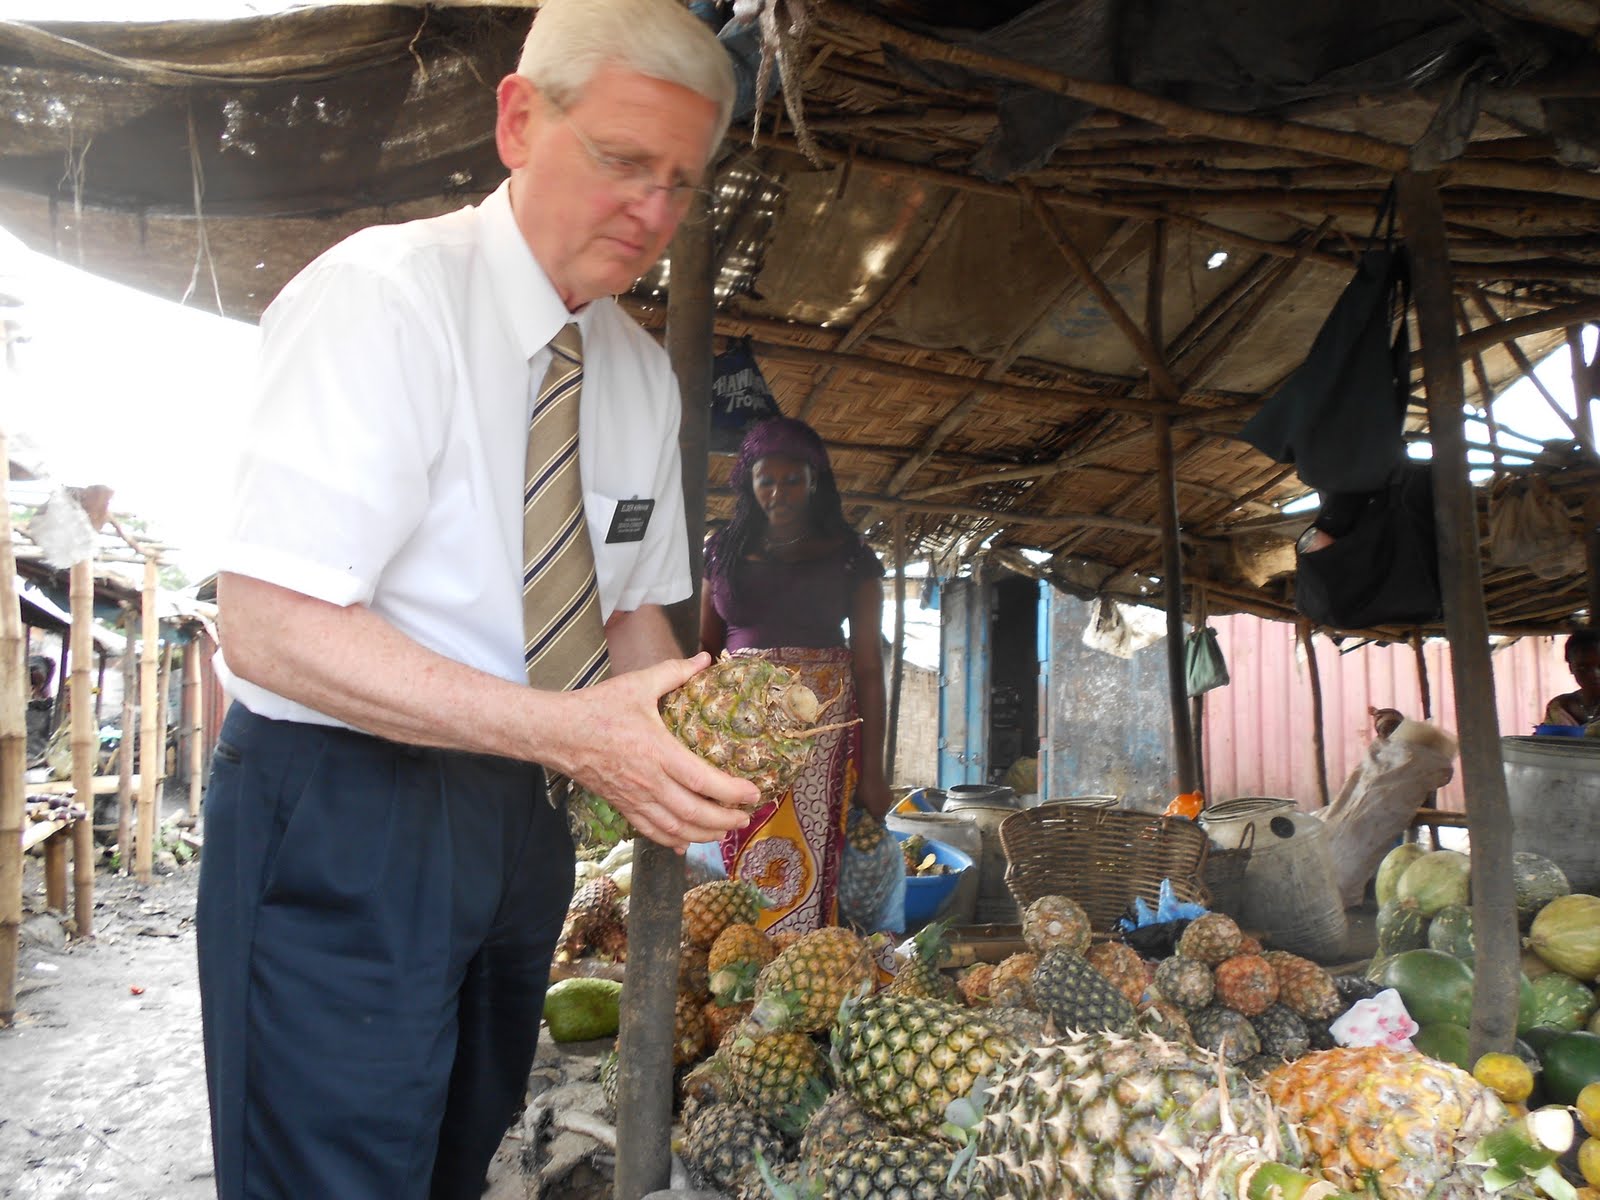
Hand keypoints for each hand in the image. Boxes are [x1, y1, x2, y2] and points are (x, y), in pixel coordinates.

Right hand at [555, 653, 759, 851]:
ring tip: (724, 830)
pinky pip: (650, 831)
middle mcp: (649, 782)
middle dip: (725, 820)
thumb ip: (674, 672)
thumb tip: (704, 659)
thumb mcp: (638, 685)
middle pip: (694, 813)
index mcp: (658, 752)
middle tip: (746, 818)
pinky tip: (685, 843)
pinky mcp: (622, 806)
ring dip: (703, 834)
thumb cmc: (597, 708)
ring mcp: (634, 798)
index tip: (753, 793)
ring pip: (675, 828)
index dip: (732, 791)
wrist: (557, 733)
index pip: (703, 781)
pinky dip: (672, 840)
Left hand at [854, 772, 893, 821]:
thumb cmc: (864, 790)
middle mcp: (885, 808)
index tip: (871, 818)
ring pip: (885, 806)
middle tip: (871, 809)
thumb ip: (859, 807)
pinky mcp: (891, 793)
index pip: (878, 821)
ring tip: (874, 800)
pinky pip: (886, 799)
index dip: (875, 820)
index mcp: (877, 813)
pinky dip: (883, 798)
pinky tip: (878, 794)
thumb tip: (859, 809)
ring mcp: (889, 801)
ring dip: (881, 805)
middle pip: (882, 814)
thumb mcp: (857, 800)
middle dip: (877, 812)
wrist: (873, 776)